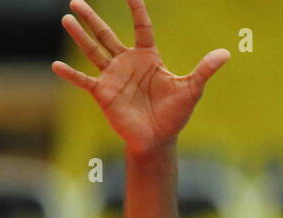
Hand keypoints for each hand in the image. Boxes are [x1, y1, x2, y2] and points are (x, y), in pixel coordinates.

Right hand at [53, 0, 228, 156]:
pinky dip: (70, 74)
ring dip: (80, 36)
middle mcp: (127, 62)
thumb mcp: (191, 89)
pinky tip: (56, 65)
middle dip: (92, 18)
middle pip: (107, 35)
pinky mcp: (103, 94)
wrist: (158, 139)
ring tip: (66, 19)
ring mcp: (113, 77)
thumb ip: (205, 70)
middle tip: (76, 0)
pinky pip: (84, 81)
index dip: (136, 10)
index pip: (141, 27)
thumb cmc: (174, 115)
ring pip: (93, 51)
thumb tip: (227, 53)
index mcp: (148, 57)